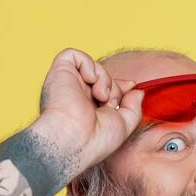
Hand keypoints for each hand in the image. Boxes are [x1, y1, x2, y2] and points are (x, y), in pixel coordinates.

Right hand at [32, 48, 145, 174]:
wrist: (75, 141)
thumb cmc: (96, 141)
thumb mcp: (124, 124)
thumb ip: (133, 107)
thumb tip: (137, 90)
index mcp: (87, 109)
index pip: (105, 88)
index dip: (119, 86)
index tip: (132, 86)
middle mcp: (75, 96)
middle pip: (102, 77)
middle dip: (114, 87)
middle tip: (110, 103)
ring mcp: (67, 84)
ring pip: (92, 67)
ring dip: (104, 79)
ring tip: (101, 97)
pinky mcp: (59, 73)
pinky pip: (73, 55)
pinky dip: (88, 64)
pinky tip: (91, 81)